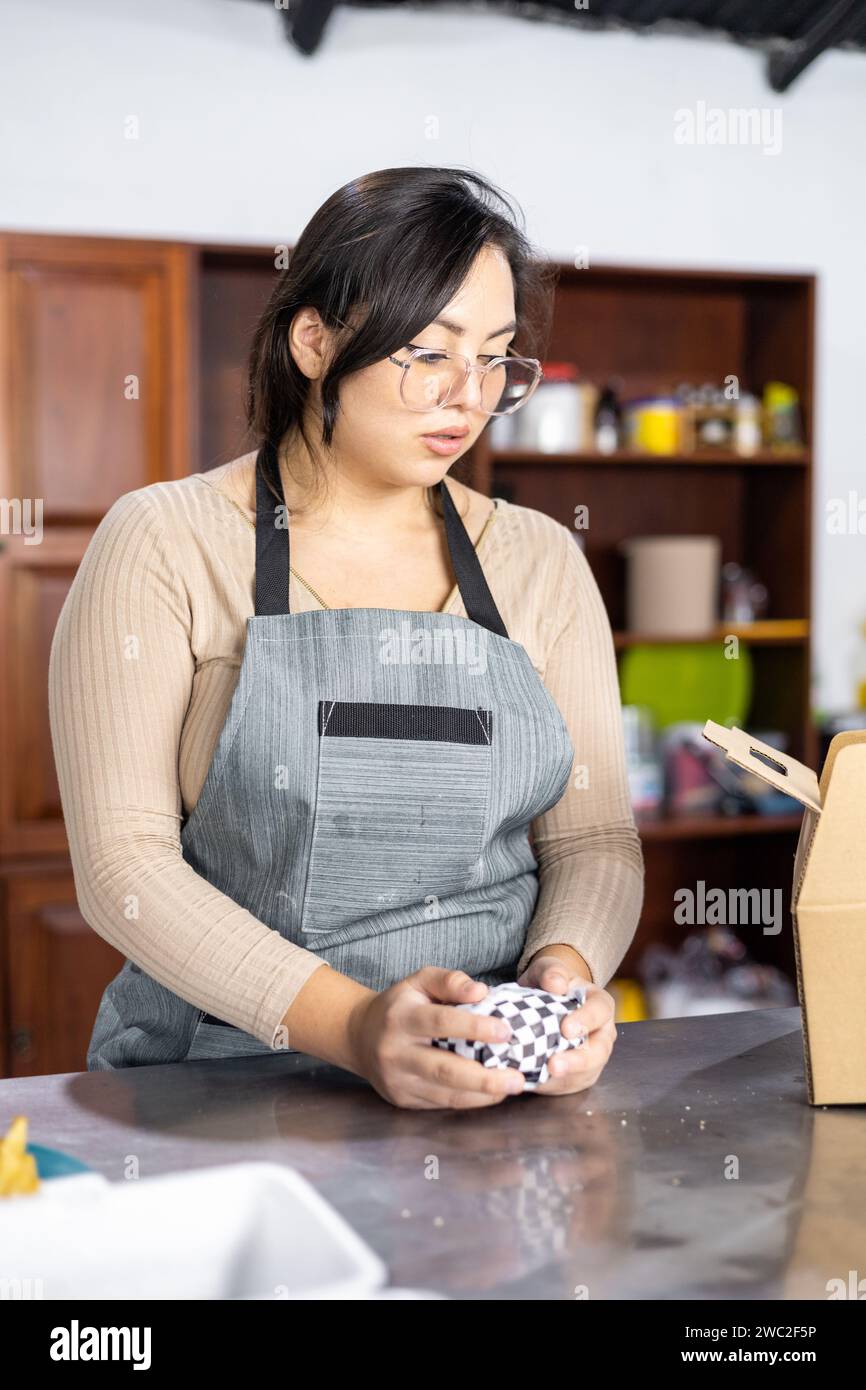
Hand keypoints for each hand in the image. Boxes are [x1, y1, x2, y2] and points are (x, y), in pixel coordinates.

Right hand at [348, 967, 526, 1110]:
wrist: (359, 1036)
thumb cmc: (400, 1005)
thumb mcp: (419, 981)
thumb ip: (450, 981)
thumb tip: (481, 991)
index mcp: (400, 1017)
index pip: (439, 1022)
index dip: (474, 1027)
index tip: (506, 1031)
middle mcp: (395, 1052)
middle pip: (443, 1069)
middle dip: (484, 1077)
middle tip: (518, 1079)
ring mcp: (397, 1080)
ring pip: (445, 1094)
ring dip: (482, 1094)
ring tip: (512, 1087)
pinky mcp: (402, 1099)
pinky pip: (441, 1104)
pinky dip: (469, 1101)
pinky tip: (492, 1094)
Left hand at [518, 947, 616, 1096]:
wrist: (545, 1000)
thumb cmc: (550, 982)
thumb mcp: (548, 969)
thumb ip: (552, 972)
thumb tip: (556, 984)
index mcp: (600, 1004)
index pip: (600, 1012)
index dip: (586, 1021)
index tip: (566, 1029)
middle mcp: (602, 1033)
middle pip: (598, 1052)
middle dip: (577, 1062)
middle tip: (554, 1066)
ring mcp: (592, 1057)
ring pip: (585, 1074)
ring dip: (564, 1079)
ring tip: (541, 1079)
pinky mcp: (578, 1075)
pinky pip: (568, 1085)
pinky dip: (551, 1086)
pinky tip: (533, 1083)